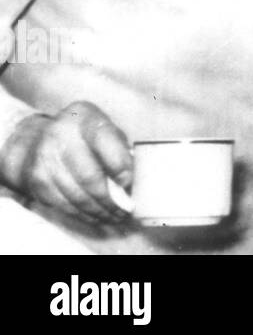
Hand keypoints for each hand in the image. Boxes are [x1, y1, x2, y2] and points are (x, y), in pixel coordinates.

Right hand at [0, 102, 132, 224]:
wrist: (39, 138)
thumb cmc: (84, 135)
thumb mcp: (104, 129)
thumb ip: (119, 148)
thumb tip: (133, 179)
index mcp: (84, 117)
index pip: (104, 140)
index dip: (119, 164)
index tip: (129, 183)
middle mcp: (60, 136)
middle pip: (88, 175)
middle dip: (110, 199)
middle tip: (126, 210)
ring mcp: (44, 159)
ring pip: (76, 195)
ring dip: (98, 211)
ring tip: (114, 216)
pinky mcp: (36, 180)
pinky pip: (63, 204)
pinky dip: (82, 214)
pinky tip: (95, 216)